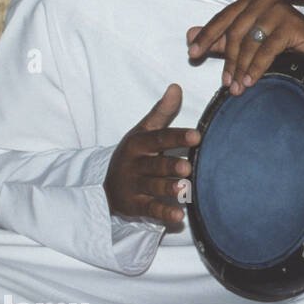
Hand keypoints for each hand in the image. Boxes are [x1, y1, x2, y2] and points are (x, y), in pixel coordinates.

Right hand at [104, 84, 199, 226]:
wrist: (106, 185)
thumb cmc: (134, 154)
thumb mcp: (143, 131)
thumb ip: (161, 112)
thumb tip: (177, 86)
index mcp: (139, 144)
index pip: (159, 139)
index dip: (177, 137)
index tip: (197, 135)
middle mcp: (135, 165)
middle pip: (155, 165)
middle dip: (170, 166)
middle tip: (188, 167)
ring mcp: (134, 186)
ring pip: (153, 187)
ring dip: (168, 188)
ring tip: (184, 188)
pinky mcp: (135, 205)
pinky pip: (150, 209)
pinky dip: (163, 213)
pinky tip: (178, 216)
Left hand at [187, 0, 303, 95]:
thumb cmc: (287, 47)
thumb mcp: (251, 44)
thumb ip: (222, 41)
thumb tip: (188, 36)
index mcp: (251, 1)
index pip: (223, 18)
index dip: (207, 36)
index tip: (192, 53)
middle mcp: (264, 0)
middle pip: (236, 32)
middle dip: (228, 60)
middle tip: (224, 82)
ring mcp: (279, 9)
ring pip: (250, 42)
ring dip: (241, 67)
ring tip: (237, 87)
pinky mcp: (292, 23)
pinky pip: (267, 49)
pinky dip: (257, 67)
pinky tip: (251, 81)